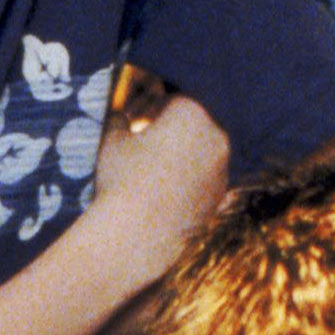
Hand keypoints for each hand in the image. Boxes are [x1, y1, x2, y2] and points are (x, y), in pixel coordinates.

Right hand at [90, 95, 230, 297]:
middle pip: (196, 122)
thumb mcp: (111, 140)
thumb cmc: (121, 180)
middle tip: (146, 138)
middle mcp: (216, 138)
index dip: (153, 102)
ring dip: (183, 153)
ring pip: (203, 151)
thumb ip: (119, 119)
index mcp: (192, 114)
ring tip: (154, 168)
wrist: (135, 238)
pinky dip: (189, 180)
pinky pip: (205, 179)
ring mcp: (223, 170)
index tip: (138, 113)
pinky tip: (164, 191)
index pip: (176, 96)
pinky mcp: (220, 198)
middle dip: (173, 127)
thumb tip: (120, 114)